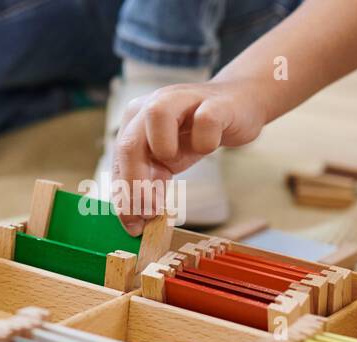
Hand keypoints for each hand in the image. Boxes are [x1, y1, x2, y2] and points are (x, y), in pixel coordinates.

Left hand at [112, 81, 266, 234]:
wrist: (237, 105)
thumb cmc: (196, 133)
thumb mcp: (168, 160)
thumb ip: (151, 182)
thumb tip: (138, 220)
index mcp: (135, 121)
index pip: (119, 161)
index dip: (125, 196)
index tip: (134, 225)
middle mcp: (153, 105)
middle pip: (130, 143)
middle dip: (136, 184)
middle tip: (150, 213)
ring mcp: (183, 100)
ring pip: (157, 114)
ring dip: (162, 148)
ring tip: (173, 165)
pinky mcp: (215, 104)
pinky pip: (205, 121)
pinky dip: (206, 141)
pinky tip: (209, 146)